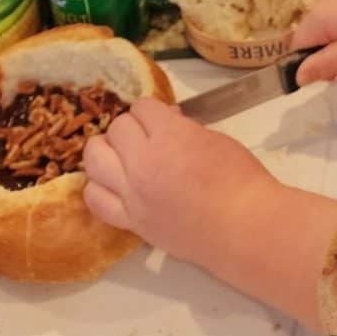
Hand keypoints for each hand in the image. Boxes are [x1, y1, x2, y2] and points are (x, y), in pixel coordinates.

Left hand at [82, 98, 275, 268]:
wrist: (243, 227)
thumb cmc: (239, 179)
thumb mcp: (214, 139)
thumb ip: (183, 128)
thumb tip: (166, 122)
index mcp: (169, 137)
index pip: (142, 107)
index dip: (153, 109)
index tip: (163, 117)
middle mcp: (142, 164)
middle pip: (116, 129)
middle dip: (132, 126)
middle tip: (148, 135)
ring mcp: (133, 196)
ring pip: (94, 161)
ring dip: (107, 151)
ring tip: (123, 155)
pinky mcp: (131, 222)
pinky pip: (96, 200)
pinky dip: (99, 186)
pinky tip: (113, 183)